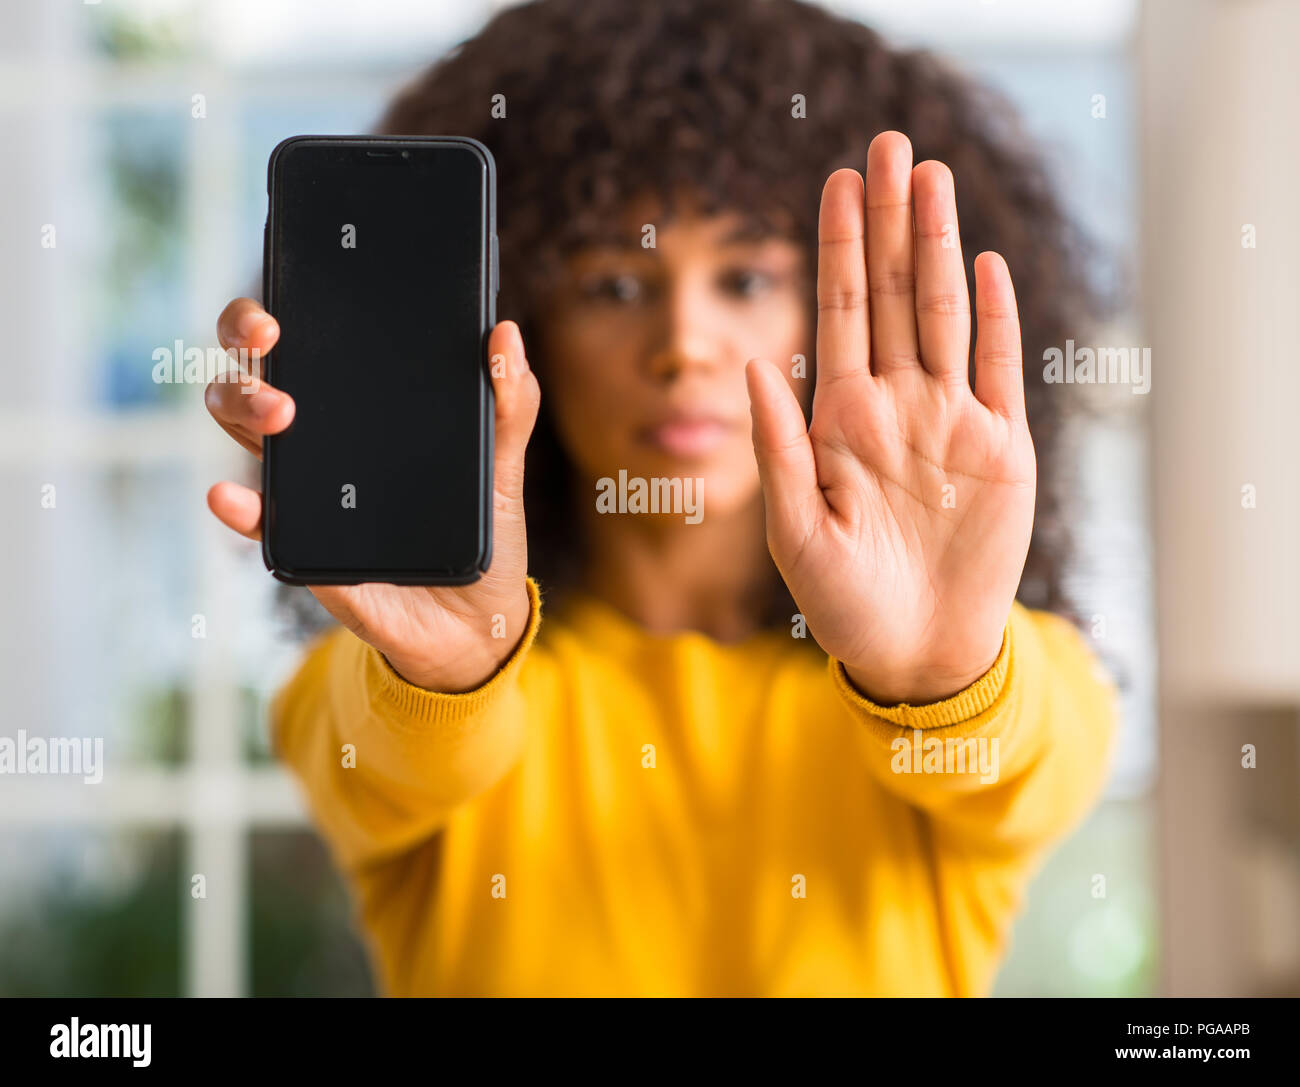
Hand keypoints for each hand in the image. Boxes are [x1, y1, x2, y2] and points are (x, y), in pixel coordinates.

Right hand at [204, 299, 540, 691]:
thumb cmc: (482, 529)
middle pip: (253, 370)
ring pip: (241, 431)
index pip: (303, 340)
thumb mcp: (504, 465)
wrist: (478, 621)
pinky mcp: (303, 545)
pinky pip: (259, 523)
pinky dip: (239, 509)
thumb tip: (506, 333)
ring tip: (279, 414)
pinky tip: (233, 498)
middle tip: (272, 339)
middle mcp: (320, 436)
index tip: (283, 299)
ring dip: (241, 408)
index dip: (274, 309)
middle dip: (244, 342)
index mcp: (361, 404)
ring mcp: (304, 489)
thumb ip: (509, 403)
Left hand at [745, 131, 1035, 704]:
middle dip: (890, 220)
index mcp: (840, 419)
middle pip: (894, 293)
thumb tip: (753, 362)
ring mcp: (949, 421)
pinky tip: (983, 263)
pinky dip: (996, 317)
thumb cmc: (843, 601)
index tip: (835, 180)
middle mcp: (895, 405)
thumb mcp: (795, 529)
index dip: (839, 245)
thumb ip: (778, 446)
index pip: (838, 312)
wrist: (914, 651)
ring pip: (944, 314)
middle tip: (888, 144)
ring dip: (939, 245)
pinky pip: (997, 369)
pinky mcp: (1000, 449)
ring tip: (931, 176)